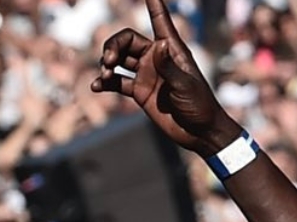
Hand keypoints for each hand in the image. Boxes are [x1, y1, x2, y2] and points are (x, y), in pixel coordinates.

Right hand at [92, 0, 239, 155]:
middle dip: (112, 46)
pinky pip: (117, 82)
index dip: (153, 3)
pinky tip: (97, 86)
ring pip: (118, 59)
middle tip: (108, 61)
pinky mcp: (139, 91)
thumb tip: (157, 44)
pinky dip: (105, 82)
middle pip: (126, 40)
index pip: (159, 20)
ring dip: (106, 63)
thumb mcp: (185, 86)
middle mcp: (156, 58)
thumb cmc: (200, 106)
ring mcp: (146, 74)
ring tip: (105, 75)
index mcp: (171, 50)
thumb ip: (168, 66)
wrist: (200, 133)